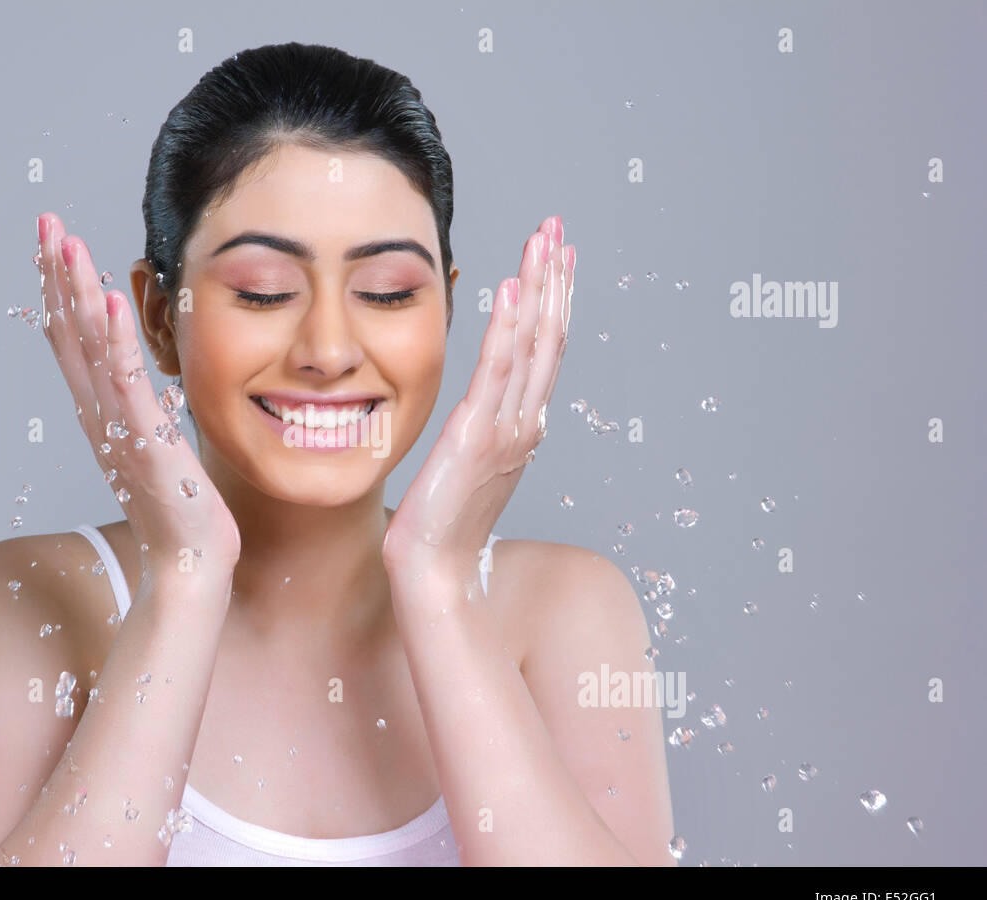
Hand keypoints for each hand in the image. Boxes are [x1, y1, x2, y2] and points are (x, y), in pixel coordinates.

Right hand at [36, 212, 240, 583]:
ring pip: (89, 351)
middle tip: (45, 222)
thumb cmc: (180, 512)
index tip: (53, 241)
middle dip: (56, 275)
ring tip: (67, 243)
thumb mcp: (154, 447)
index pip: (72, 340)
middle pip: (68, 334)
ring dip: (75, 293)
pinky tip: (105, 303)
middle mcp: (100, 416)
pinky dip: (113, 345)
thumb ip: (140, 409)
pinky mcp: (146, 445)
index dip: (59, 289)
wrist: (189, 567)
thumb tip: (139, 379)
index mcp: (102, 413)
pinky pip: (126, 387)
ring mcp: (118, 430)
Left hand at [382, 215, 574, 582]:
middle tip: (558, 229)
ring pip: (533, 345)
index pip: (543, 353)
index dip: (552, 302)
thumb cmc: (440, 533)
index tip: (555, 260)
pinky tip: (512, 287)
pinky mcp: (476, 436)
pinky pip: (496, 371)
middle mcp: (523, 424)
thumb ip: (477, 438)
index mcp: (521, 430)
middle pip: (549, 338)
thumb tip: (478, 417)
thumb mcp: (464, 473)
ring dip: (540, 288)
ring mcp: (505, 429)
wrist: (434, 578)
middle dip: (554, 280)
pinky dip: (508, 327)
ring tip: (544, 240)